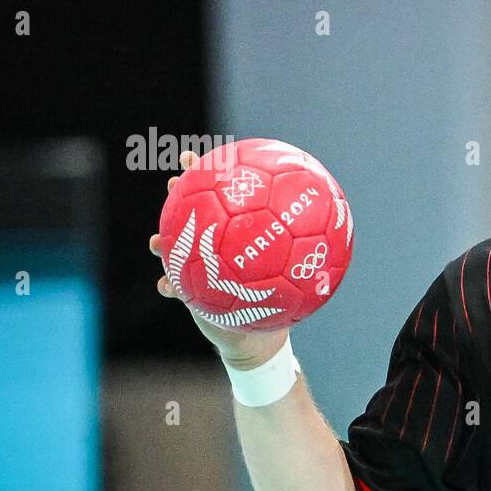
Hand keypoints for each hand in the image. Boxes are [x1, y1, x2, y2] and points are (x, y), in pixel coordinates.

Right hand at [151, 150, 290, 369]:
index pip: (218, 195)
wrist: (254, 334)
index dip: (204, 172)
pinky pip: (174, 285)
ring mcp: (196, 266)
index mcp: (234, 232)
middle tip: (172, 184)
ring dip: (162, 242)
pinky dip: (170, 284)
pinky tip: (166, 285)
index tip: (194, 156)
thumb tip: (334, 220)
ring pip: (172, 247)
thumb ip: (305, 248)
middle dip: (177, 196)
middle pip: (189, 213)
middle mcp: (213, 243)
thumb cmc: (272, 300)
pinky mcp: (187, 290)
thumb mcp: (291, 274)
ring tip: (156, 242)